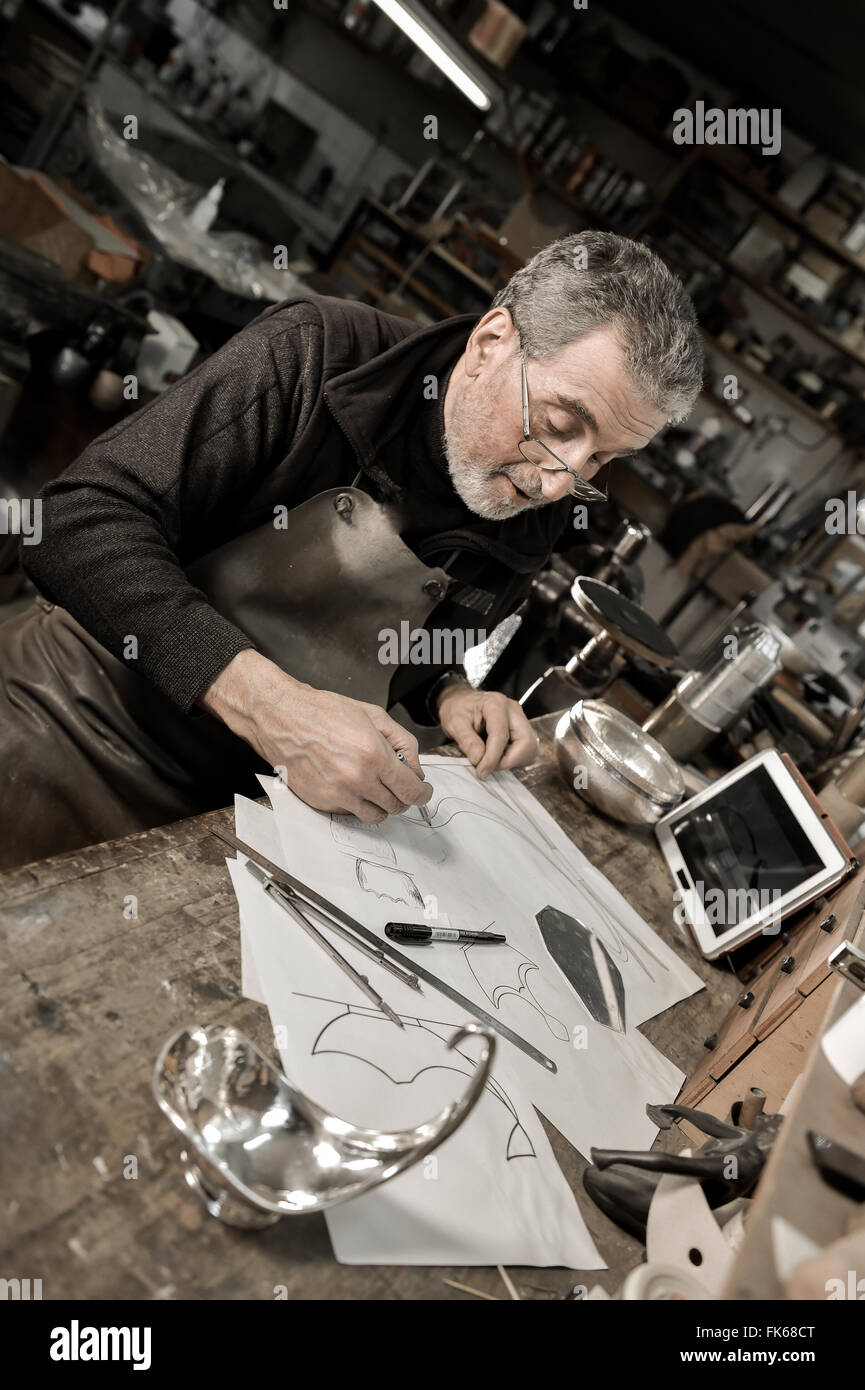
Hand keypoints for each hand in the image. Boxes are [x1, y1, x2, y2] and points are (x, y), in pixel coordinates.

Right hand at [201, 650, 432, 823]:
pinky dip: (356, 803)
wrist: (282, 718)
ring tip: (375, 785)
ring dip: (381, 804)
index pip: (411, 791)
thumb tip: (415, 769)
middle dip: (403, 797)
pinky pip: (350, 812)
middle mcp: (356, 780)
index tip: (422, 791)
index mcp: (374, 756)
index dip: (422, 793)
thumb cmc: (325, 712)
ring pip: (374, 816)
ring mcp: (336, 794)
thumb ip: (403, 743)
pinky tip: (350, 782)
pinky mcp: (320, 802)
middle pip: (396, 806)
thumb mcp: (374, 716)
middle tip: (399, 784)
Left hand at [435, 679, 538, 779]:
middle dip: (508, 761)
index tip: (481, 771)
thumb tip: (479, 759)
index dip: (492, 758)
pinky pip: (527, 752)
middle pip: (526, 742)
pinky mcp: (522, 730)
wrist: (461, 703)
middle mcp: (513, 710)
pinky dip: (514, 760)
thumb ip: (467, 741)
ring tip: (490, 760)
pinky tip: (497, 757)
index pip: (501, 735)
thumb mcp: (454, 723)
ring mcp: (520, 720)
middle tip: (488, 767)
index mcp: (495, 704)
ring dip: (512, 761)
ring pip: (530, 749)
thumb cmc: (458, 709)